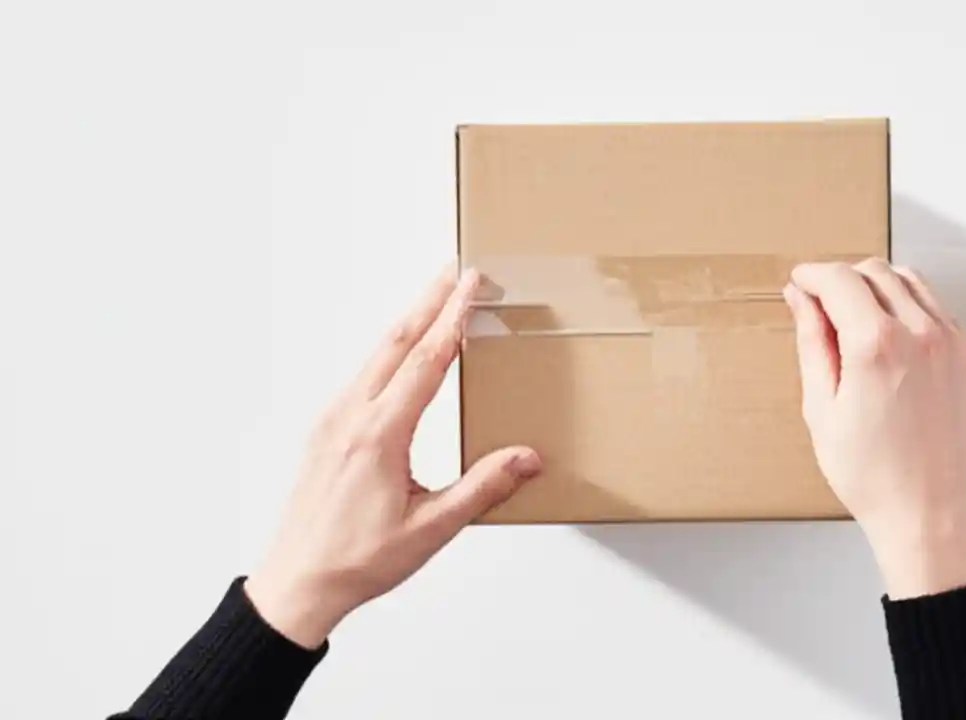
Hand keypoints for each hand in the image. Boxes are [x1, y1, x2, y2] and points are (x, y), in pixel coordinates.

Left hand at [245, 266, 541, 648]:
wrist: (298, 583)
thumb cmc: (358, 561)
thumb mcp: (431, 529)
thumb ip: (481, 488)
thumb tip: (527, 458)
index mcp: (379, 435)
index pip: (426, 361)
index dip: (453, 318)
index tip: (473, 284)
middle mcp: (351, 417)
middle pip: (397, 342)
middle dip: (430, 300)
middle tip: (457, 269)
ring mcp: (333, 421)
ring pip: (377, 355)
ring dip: (410, 321)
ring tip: (436, 298)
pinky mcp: (327, 431)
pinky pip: (363, 375)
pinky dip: (390, 350)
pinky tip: (403, 352)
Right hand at [784, 259, 965, 598]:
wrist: (928, 514)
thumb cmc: (869, 474)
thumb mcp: (821, 407)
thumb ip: (812, 341)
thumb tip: (800, 297)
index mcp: (876, 345)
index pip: (840, 279)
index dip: (813, 274)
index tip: (800, 281)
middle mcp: (922, 333)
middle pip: (877, 271)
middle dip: (844, 279)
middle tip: (823, 305)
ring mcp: (956, 344)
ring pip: (912, 283)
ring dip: (879, 289)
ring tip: (857, 322)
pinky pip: (939, 313)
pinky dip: (911, 313)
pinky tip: (893, 346)